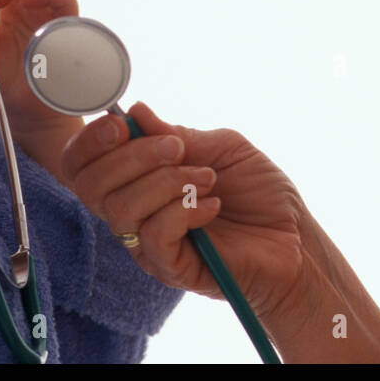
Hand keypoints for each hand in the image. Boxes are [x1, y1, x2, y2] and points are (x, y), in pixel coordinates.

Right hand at [60, 101, 307, 322]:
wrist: (296, 239)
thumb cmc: (261, 193)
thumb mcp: (222, 147)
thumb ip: (176, 134)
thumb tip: (136, 112)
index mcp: (138, 181)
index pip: (83, 166)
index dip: (90, 141)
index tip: (123, 124)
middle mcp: (135, 213)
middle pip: (92, 186)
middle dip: (132, 156)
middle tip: (177, 149)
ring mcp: (149, 245)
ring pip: (121, 209)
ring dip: (166, 182)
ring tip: (207, 178)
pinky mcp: (172, 268)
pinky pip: (155, 234)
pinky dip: (184, 210)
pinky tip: (213, 206)